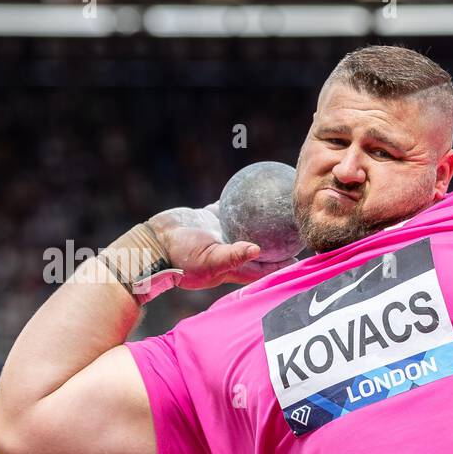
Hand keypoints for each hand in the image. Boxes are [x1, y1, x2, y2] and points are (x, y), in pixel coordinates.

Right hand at [146, 203, 297, 289]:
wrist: (151, 244)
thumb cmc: (179, 258)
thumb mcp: (208, 260)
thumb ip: (233, 256)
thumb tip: (258, 250)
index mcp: (235, 267)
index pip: (267, 267)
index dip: (284, 262)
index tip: (301, 253)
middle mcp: (231, 252)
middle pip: (262, 247)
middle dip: (279, 240)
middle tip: (296, 226)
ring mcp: (220, 235)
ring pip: (246, 225)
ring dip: (261, 217)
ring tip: (278, 203)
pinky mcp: (209, 219)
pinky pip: (229, 208)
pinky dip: (239, 201)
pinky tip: (252, 186)